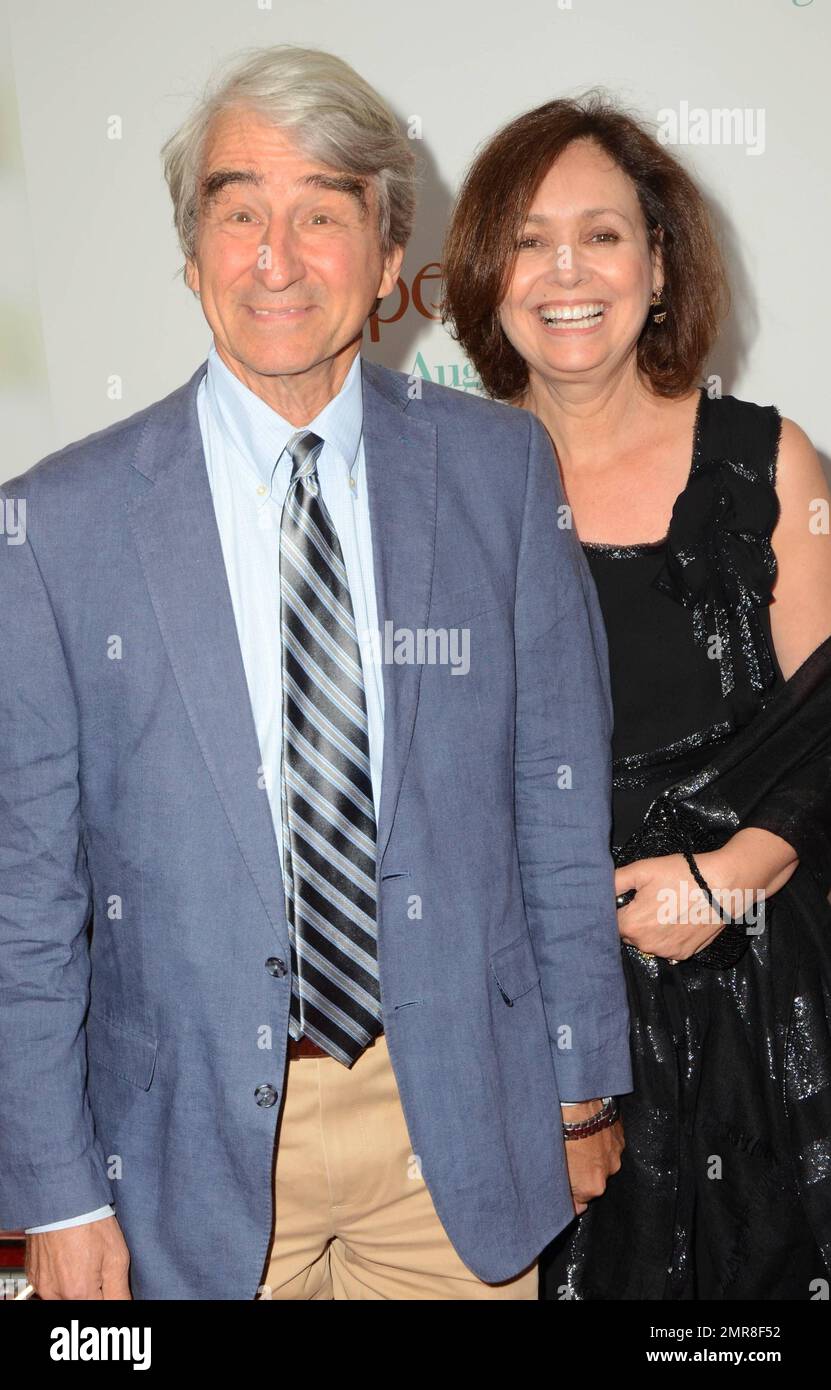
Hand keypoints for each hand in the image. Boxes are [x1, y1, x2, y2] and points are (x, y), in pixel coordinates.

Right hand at [26, 1215, 131, 1299]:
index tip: (110, 1282)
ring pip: (66, 1297)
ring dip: (77, 1287)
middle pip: (82, 1304)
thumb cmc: (89, 1221)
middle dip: (94, 1292)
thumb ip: (119, 1291)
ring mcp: (42, 1285)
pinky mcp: (34, 1276)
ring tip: (84, 1260)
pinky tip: (71, 1258)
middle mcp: (56, 1294)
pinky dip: (62, 1278)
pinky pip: (51, 1287)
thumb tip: (124, 1306)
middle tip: (99, 1267)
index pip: (101, 1309)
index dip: (110, 1296)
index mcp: (79, 1292)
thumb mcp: (116, 1256)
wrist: (62, 1199)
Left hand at [561, 1102, 624, 1214]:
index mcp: (592, 1186)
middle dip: (581, 1174)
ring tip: (577, 1142)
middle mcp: (609, 1173)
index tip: (564, 1187)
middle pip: (593, 1181)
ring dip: (591, 1156)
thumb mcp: (554, 1169)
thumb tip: (572, 1208)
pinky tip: (587, 1132)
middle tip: (568, 1158)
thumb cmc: (562, 1134)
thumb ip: (565, 1193)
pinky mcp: (620, 1136)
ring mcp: (616, 1153)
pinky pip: (609, 1145)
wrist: (577, 1104)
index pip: (580, 1204)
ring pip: (602, 1162)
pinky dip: (599, 1141)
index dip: (569, 1195)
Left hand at [614, 851, 737, 960]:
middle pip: (626, 934)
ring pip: (646, 942)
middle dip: (631, 920)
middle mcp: (646, 945)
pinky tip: (675, 919)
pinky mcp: (683, 954)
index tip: (624, 900)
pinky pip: (665, 948)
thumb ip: (613, 882)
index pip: (608, 923)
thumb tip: (596, 890)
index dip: (615, 910)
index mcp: (631, 926)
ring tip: (664, 908)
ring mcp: (666, 953)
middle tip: (646, 900)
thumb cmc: (681, 874)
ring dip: (648, 930)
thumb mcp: (642, 870)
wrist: (723, 886)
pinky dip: (665, 937)